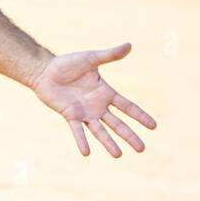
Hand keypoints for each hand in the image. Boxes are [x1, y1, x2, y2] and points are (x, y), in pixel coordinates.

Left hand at [29, 42, 156, 157]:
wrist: (45, 70)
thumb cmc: (68, 64)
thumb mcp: (91, 58)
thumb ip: (109, 55)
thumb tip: (129, 45)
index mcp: (106, 93)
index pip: (127, 107)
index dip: (140, 116)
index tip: (154, 126)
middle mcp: (98, 106)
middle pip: (117, 124)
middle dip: (129, 136)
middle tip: (142, 149)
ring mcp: (84, 112)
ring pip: (100, 131)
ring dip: (108, 143)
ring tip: (118, 155)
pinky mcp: (69, 115)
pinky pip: (77, 130)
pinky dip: (81, 141)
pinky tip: (86, 153)